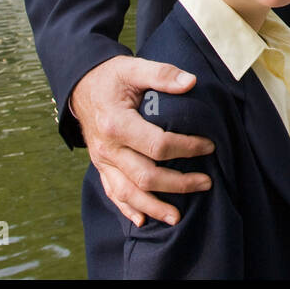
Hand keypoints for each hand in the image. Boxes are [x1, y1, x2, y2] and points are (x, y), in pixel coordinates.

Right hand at [71, 55, 214, 226]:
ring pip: (127, 193)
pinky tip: (142, 221)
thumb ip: (162, 74)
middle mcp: (107, 148)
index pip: (157, 145)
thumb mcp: (134, 68)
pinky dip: (127, 209)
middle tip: (206, 183)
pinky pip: (112, 193)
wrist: (80, 85)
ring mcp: (102, 161)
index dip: (187, 148)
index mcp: (116, 124)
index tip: (209, 146)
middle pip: (145, 176)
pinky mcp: (101, 167)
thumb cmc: (111, 77)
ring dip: (154, 207)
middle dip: (178, 184)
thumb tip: (191, 82)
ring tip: (178, 218)